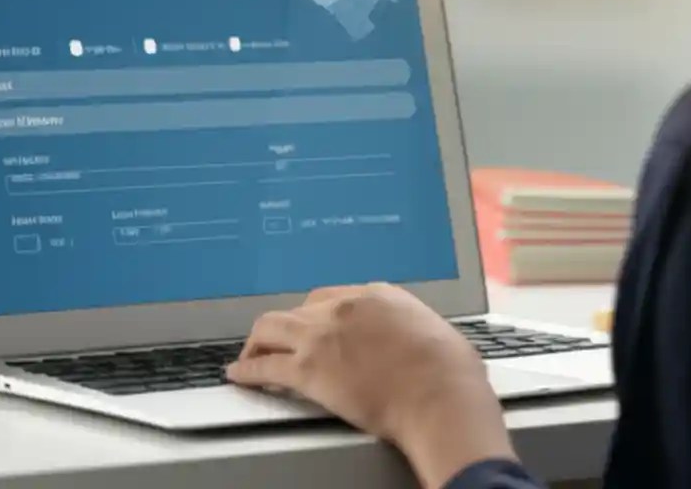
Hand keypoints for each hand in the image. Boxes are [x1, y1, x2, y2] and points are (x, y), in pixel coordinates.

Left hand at [226, 283, 515, 487]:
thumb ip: (410, 329)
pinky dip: (247, 371)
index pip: (332, 298)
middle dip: (286, 326)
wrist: (442, 396)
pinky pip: (264, 366)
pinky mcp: (308, 370)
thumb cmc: (451, 373)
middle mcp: (344, 307)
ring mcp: (322, 336)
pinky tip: (239, 376)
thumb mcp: (435, 331)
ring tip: (250, 355)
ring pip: (271, 328)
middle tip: (279, 341)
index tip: (313, 328)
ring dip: (257, 343)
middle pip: (299, 308)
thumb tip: (413, 341)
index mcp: (377, 295)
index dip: (318, 315)